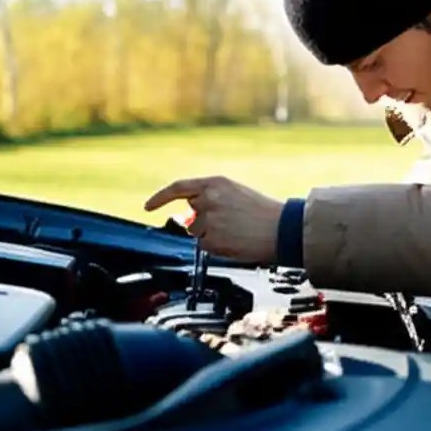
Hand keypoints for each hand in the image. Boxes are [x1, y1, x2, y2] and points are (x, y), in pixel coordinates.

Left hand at [144, 176, 283, 262]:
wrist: (282, 228)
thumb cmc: (263, 212)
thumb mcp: (235, 194)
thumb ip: (210, 200)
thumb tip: (188, 220)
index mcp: (215, 183)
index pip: (178, 187)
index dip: (160, 197)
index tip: (148, 206)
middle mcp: (208, 199)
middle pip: (191, 216)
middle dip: (204, 222)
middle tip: (230, 224)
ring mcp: (208, 219)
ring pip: (197, 233)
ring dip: (212, 235)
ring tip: (237, 232)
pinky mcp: (211, 239)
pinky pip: (205, 247)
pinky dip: (217, 247)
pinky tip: (235, 241)